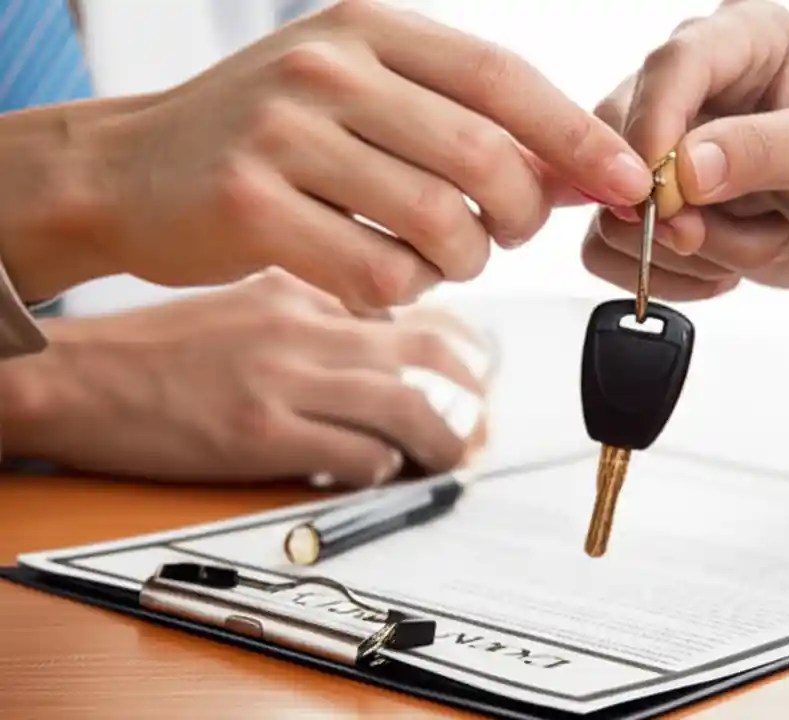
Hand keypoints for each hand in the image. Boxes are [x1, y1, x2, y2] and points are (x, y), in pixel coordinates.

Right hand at [0, 271, 489, 486]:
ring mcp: (283, 382)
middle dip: (470, 391)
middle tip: (480, 417)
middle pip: (425, 353)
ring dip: (441, 441)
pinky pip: (355, 456)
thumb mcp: (245, 303)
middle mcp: (301, 328)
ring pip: (404, 408)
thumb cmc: (155, 348)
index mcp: (298, 291)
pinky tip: (374, 474)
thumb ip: (314, 316)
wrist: (73, 376)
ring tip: (449, 460)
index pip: (407, 308)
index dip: (454, 345)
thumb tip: (380, 345)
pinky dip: (380, 470)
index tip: (471, 369)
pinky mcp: (261, 436)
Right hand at [7, 0, 650, 309]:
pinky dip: (402, 290)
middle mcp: (326, 68)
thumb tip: (582, 170)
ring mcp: (281, 133)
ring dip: (463, 259)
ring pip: (440, 222)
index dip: (576, 136)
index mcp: (367, 28)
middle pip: (483, 157)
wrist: (127, 170)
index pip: (503, 77)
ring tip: (439, 255)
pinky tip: (383, 276)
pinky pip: (379, 271)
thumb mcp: (363, 97)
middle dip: (519, 214)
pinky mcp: (248, 204)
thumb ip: (466, 122)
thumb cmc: (268, 139)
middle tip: (507, 232)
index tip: (627, 180)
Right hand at [582, 0, 788, 319]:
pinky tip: (720, 271)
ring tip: (736, 252)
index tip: (657, 184)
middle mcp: (692, 86)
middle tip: (698, 234)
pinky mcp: (656, 205)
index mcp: (741, 40)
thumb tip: (685, 169)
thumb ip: (761, 152)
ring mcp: (667, 148)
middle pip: (616, 128)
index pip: (674, 64)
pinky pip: (613, 246)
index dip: (654, 121)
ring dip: (666, 244)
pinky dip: (659, 273)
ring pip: (609, 197)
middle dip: (650, 197)